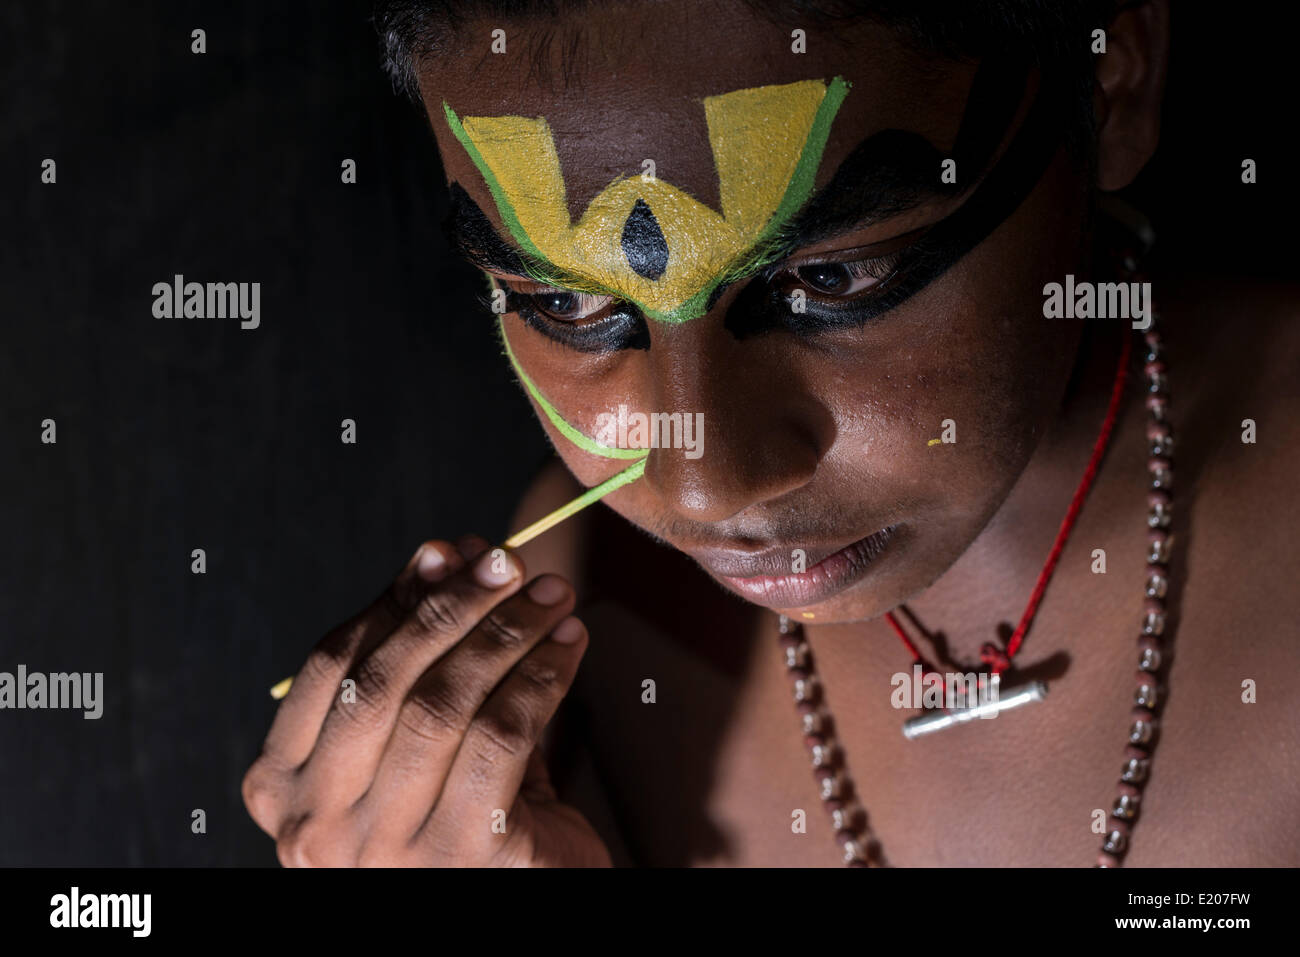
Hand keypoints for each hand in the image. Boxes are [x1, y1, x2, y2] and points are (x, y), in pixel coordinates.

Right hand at [241, 535, 609, 866]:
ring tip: (551, 597)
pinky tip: (570, 645)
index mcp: (280, 788)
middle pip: (382, 680)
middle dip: (453, 606)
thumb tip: (448, 552)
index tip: (448, 553)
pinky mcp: (462, 857)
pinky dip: (542, 676)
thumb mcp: (423, 733)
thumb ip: (423, 651)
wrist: (517, 901)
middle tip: (511, 564)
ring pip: (443, 704)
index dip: (393, 600)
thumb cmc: (460, 811)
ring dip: (506, 633)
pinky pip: (502, 735)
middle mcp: (316, 826)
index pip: (331, 666)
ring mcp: (383, 850)